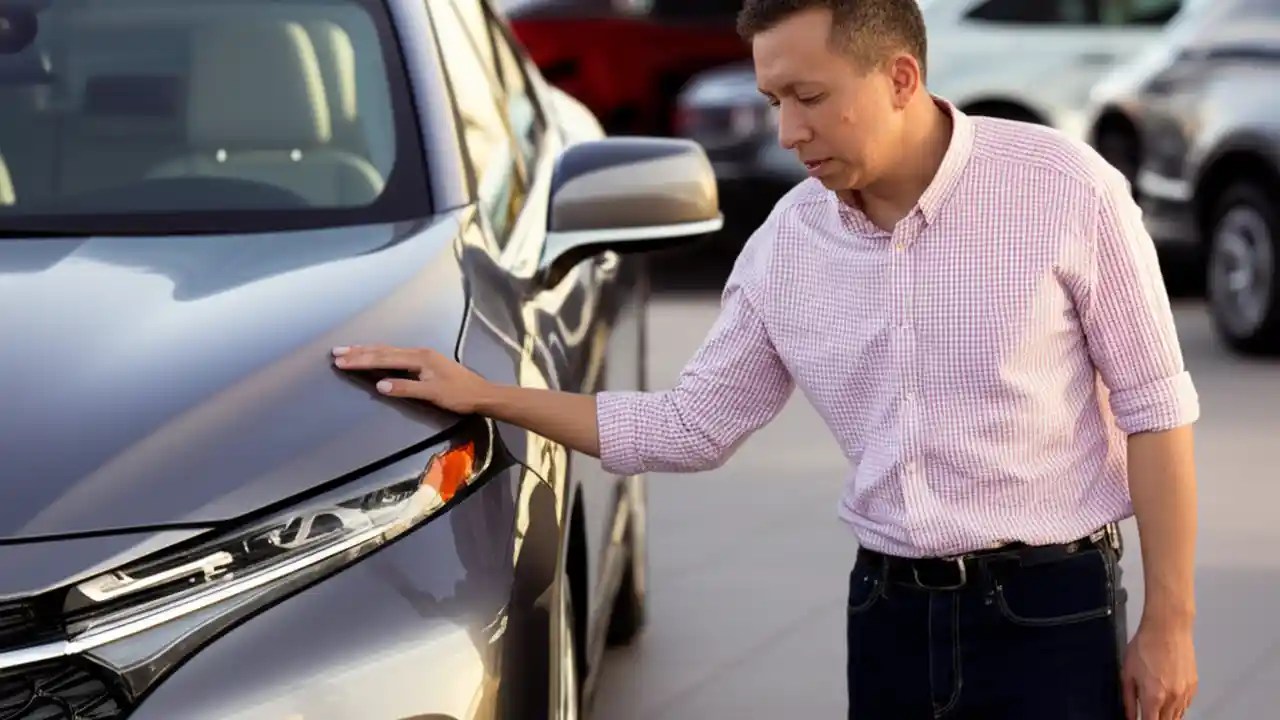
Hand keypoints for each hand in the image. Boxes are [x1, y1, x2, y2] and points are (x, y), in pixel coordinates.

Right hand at [331, 344, 488, 414]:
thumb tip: (379, 384)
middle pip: (384, 350)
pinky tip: (374, 354)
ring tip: (348, 350)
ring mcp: (421, 355)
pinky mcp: (424, 361)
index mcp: (419, 358)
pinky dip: (380, 353)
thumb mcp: (432, 394)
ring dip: (367, 350)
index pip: (384, 358)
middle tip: (336, 352)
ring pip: (389, 350)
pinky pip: (395, 354)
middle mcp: (418, 352)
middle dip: (359, 352)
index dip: (361, 360)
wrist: (481, 393)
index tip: (341, 360)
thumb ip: (406, 388)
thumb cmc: (458, 395)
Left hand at [1121, 619, 1197, 719]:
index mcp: (1154, 696)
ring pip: (1177, 717)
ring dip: (1166, 716)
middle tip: (1146, 712)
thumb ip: (1128, 699)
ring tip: (1156, 707)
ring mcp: (1185, 693)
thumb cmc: (1145, 645)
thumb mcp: (1127, 673)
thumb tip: (1128, 716)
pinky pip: (1186, 706)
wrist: (1168, 628)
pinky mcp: (1193, 687)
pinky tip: (1168, 699)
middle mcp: (1173, 698)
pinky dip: (1177, 707)